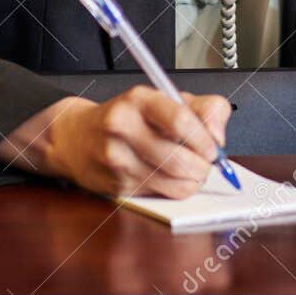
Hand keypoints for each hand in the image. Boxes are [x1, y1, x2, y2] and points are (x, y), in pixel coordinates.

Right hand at [45, 86, 232, 199]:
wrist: (77, 138)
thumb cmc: (130, 118)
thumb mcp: (167, 100)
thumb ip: (204, 109)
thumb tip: (218, 137)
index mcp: (139, 100)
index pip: (180, 120)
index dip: (204, 139)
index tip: (214, 147)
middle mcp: (122, 127)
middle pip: (178, 158)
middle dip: (203, 166)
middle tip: (208, 164)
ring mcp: (117, 159)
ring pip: (172, 181)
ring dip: (193, 181)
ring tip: (194, 172)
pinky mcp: (116, 186)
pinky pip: (160, 195)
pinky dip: (176, 190)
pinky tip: (173, 179)